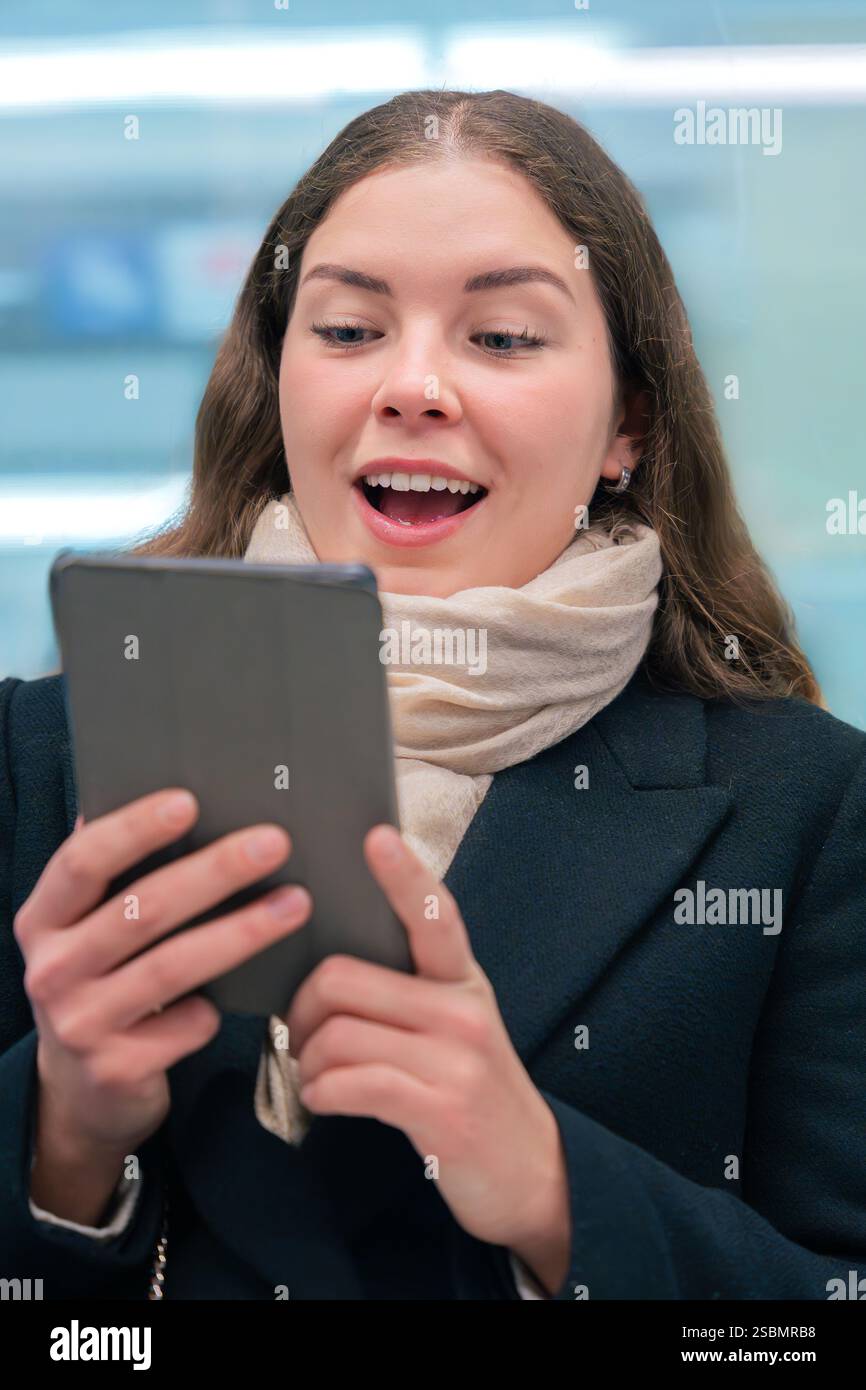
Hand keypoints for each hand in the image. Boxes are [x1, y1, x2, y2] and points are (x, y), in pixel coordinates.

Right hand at [16, 789, 311, 1157]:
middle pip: (141, 909)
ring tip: (296, 903)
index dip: (133, 829)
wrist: (85, 1091)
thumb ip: (118, 878)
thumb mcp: (92, 931)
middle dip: (214, 871)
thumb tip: (182, 800)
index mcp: (43, 919)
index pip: (82, 862)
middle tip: (274, 842)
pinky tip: (252, 994)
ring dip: (241, 932)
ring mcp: (79, 1023)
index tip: (189, 801)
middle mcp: (50, 969)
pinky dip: (220, 1008)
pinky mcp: (114, 1068)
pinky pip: (187, 1025)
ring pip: (173, 966)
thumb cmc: (106, 982)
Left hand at [286, 824, 570, 1282]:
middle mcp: (463, 1008)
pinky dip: (320, 1094)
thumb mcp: (457, 1028)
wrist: (534, 1176)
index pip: (435, 913)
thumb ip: (409, 991)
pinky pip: (347, 1085)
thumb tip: (326, 966)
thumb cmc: (473, 1092)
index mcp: (463, 979)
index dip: (403, 875)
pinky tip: (327, 1101)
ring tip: (317, 1075)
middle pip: (343, 978)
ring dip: (307, 1062)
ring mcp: (455, 1060)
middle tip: (302, 1033)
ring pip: (336, 1035)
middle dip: (303, 1009)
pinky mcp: (441, 1110)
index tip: (375, 837)